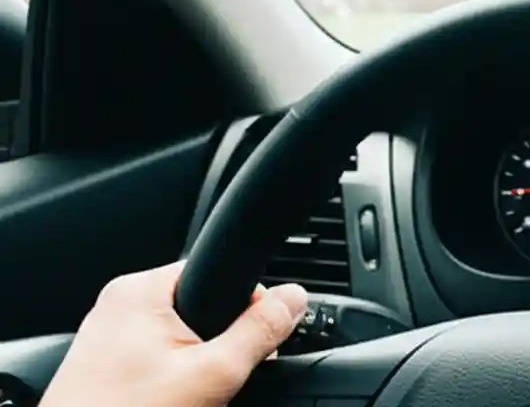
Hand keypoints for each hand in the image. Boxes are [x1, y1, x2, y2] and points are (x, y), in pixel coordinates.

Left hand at [41, 262, 307, 406]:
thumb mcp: (212, 374)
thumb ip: (259, 332)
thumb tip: (294, 298)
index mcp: (140, 290)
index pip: (219, 270)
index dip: (248, 306)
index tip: (254, 341)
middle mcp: (117, 305)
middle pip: (200, 304)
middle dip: (221, 341)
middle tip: (219, 379)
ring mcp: (105, 336)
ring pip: (178, 335)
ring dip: (197, 361)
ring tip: (191, 396)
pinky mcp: (101, 365)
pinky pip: (154, 355)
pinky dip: (172, 375)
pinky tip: (170, 401)